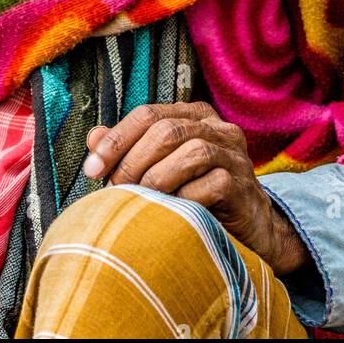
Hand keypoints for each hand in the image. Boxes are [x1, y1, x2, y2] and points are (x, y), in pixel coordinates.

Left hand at [83, 100, 310, 278]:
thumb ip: (129, 149)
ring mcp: (234, 154)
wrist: (250, 228)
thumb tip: (93, 137)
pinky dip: (185, 198)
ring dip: (156, 178)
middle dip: (132, 161)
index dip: (116, 139)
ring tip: (141, 200)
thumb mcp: (161, 168)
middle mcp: (216, 127)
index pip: (148, 114)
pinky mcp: (243, 184)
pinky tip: (174, 211)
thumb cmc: (197, 194)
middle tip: (115, 190)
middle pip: (166, 130)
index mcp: (193, 115)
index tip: (92, 169)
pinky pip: (210, 184)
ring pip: (190, 151)